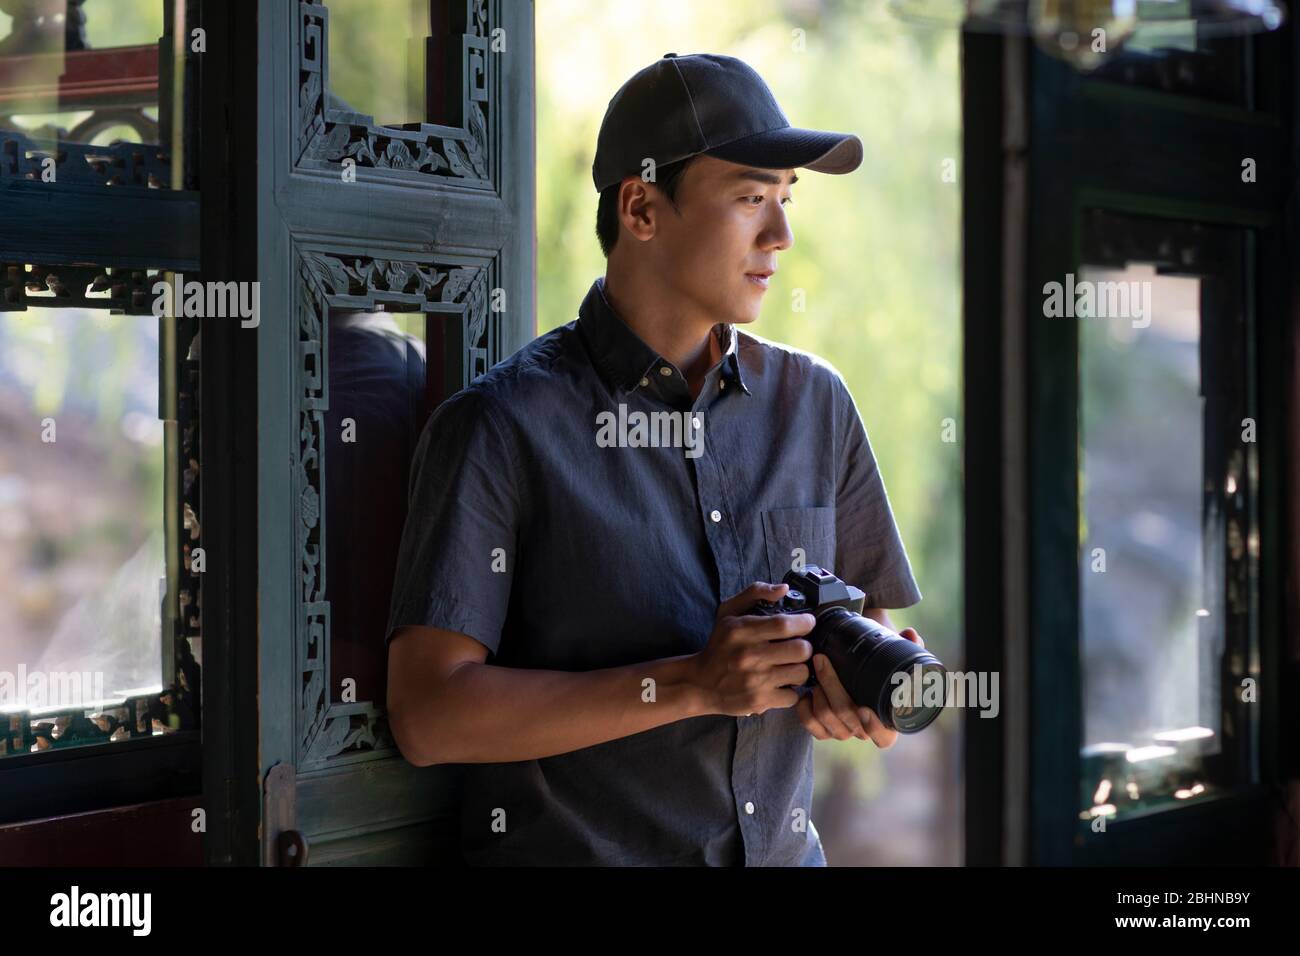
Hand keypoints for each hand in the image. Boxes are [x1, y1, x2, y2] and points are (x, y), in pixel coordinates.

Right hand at [689, 582, 815, 717]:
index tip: (807, 623)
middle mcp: (749, 656)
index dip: (804, 622)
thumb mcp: (729, 612)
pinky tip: (781, 683)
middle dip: (805, 646)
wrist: (700, 683)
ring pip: (801, 673)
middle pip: (801, 650)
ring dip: (799, 668)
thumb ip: (755, 593)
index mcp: (742, 631)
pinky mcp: (759, 701)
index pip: (785, 625)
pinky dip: (791, 690)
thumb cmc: (719, 645)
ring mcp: (755, 681)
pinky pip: (793, 696)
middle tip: (798, 646)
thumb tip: (783, 589)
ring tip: (789, 666)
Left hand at [795, 627, 925, 748]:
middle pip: (846, 716)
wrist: (857, 663)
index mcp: (887, 722)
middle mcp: (864, 731)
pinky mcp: (822, 730)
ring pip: (826, 716)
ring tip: (816, 668)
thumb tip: (911, 635)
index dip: (874, 727)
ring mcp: (842, 731)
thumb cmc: (880, 662)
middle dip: (832, 685)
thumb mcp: (896, 653)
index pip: (883, 738)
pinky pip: (810, 725)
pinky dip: (804, 707)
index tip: (864, 708)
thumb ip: (909, 645)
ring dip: (818, 690)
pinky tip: (806, 690)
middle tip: (822, 659)